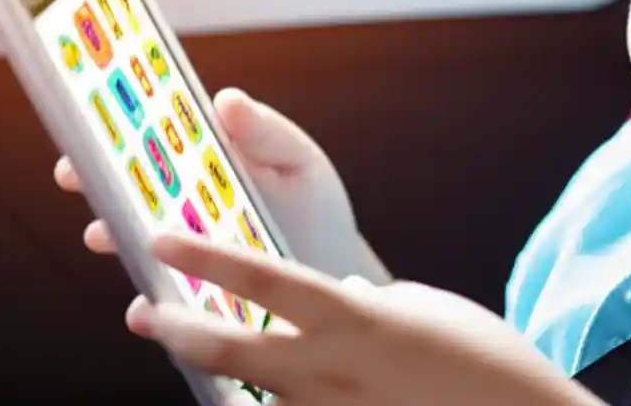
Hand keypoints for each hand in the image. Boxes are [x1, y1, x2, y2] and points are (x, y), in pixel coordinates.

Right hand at [55, 87, 386, 281]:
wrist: (331, 266)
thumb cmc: (310, 202)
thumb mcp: (296, 160)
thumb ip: (264, 134)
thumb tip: (226, 99)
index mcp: (199, 162)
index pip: (145, 138)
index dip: (114, 127)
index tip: (92, 118)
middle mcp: (175, 204)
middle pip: (122, 185)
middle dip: (94, 177)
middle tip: (75, 173)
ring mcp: (176, 250)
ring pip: (130, 240)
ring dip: (112, 236)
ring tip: (105, 234)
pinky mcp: (187, 296)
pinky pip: (159, 302)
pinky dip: (148, 306)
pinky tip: (145, 307)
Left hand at [128, 234, 603, 405]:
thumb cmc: (485, 360)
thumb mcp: (427, 310)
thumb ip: (371, 304)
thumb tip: (341, 300)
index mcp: (354, 322)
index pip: (263, 280)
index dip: (207, 258)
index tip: (163, 240)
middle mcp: (328, 374)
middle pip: (226, 351)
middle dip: (175, 329)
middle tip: (145, 310)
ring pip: (243, 399)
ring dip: (214, 374)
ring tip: (193, 352)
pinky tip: (253, 395)